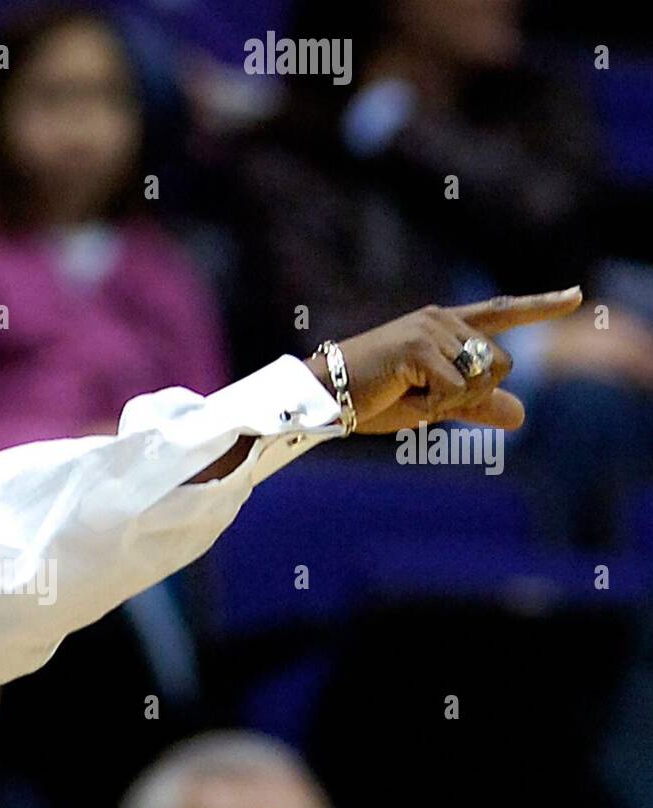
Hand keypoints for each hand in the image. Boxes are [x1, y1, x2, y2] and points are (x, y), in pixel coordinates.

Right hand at [306, 288, 583, 433]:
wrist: (323, 396)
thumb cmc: (370, 399)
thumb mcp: (431, 404)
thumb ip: (476, 406)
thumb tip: (522, 416)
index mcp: (445, 326)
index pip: (502, 312)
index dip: (542, 306)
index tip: (578, 298)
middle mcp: (442, 319)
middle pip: (500, 363)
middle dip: (472, 395)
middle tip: (425, 399)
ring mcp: (431, 329)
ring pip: (482, 376)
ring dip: (452, 401)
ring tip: (409, 395)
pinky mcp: (419, 346)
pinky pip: (455, 389)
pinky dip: (433, 406)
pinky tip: (401, 396)